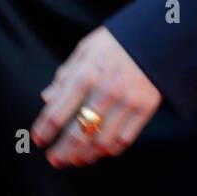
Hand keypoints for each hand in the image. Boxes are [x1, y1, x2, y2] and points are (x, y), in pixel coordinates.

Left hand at [31, 27, 162, 167]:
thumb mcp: (85, 50)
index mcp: (86, 74)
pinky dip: (108, 150)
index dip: (44, 131)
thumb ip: (65, 76)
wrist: (158, 35)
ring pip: (100, 142)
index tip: (38, 140)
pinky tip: (99, 151)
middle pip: (78, 134)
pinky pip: (123, 140)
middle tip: (53, 160)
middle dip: (62, 152)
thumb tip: (47, 99)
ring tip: (75, 160)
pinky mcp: (145, 109)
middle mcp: (105, 91)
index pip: (57, 112)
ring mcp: (127, 102)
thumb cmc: (115, 43)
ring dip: (84, 156)